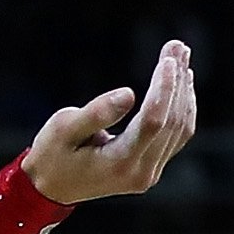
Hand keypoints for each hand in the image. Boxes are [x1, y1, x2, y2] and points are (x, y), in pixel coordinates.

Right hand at [21, 41, 198, 205]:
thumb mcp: (62, 129)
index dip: (163, 89)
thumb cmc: (52, 153)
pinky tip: (182, 83)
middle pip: (171, 122)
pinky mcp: (152, 167)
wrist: (51, 187)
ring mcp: (150, 173)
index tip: (167, 59)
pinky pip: (177, 135)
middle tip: (178, 46)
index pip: (153, 122)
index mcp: (119, 163)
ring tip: (182, 56)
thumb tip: (129, 93)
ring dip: (183, 90)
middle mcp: (141, 172)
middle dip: (176, 81)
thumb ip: (96, 112)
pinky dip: (182, 107)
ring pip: (180, 128)